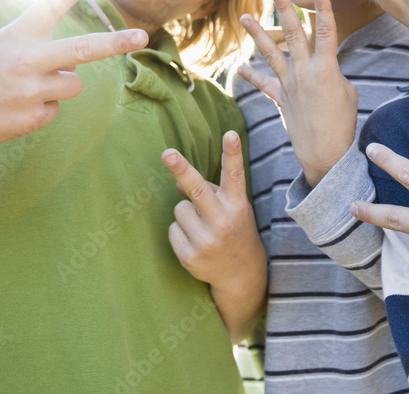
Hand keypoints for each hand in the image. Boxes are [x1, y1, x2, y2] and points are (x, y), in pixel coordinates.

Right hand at [0, 0, 147, 158]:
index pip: (49, 4)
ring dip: (60, 85)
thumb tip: (77, 65)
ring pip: (74, 84)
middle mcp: (26, 59)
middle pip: (83, 49)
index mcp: (17, 35)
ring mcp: (30, 89)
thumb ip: (38, 46)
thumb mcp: (0, 45)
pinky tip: (14, 107)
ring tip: (24, 88)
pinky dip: (42, 108)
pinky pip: (56, 108)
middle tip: (142, 37)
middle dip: (116, 43)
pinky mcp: (32, 116)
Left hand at [165, 131, 266, 342]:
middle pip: (197, 190)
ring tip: (203, 228)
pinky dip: (180, 233)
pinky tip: (196, 243)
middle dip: (181, 169)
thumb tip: (176, 182)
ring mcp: (207, 241)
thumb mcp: (231, 208)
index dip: (232, 153)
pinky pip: (172, 230)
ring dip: (186, 215)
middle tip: (166, 153)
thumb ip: (209, 192)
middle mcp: (223, 222)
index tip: (230, 134)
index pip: (235, 175)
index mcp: (237, 205)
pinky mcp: (191, 257)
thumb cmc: (235, 231)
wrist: (242, 275)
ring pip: (179, 209)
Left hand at [238, 0, 357, 185]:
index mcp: (326, 69)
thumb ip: (332, 72)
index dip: (323, 8)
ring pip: (270, 53)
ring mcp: (288, 84)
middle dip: (284, 9)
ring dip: (257, 33)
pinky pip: (263, 84)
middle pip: (293, 34)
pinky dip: (251, 76)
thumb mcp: (346, 92)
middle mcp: (304, 72)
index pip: (326, 31)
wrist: (324, 151)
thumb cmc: (342, 122)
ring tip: (245, 16)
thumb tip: (321, 67)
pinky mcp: (279, 98)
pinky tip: (240, 68)